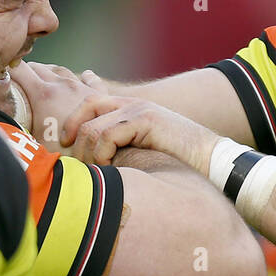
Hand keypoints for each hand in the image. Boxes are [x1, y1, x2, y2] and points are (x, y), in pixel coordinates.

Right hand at [10, 61, 106, 151]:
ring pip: (61, 71)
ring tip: (42, 78)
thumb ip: (13, 136)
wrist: (102, 155)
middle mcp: (63, 85)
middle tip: (16, 81)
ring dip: (49, 73)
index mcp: (44, 94)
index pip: (18, 69)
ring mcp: (82, 87)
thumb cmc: (65, 154)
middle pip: (38, 68)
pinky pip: (89, 79)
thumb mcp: (31, 146)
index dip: (6, 70)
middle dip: (25, 71)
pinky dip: (82, 77)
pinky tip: (83, 77)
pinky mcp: (99, 95)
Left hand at [66, 97, 219, 172]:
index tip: (65, 145)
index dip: (72, 122)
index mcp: (130, 109)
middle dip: (74, 140)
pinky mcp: (145, 119)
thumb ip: (119, 147)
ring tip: (99, 171)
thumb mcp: (141, 151)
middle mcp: (132, 104)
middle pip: (86, 110)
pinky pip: (107, 135)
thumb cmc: (177, 162)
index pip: (89, 103)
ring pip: (92, 128)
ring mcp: (139, 109)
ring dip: (90, 155)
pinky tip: (112, 168)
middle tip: (79, 164)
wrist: (210, 159)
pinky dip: (103, 155)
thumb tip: (91, 161)